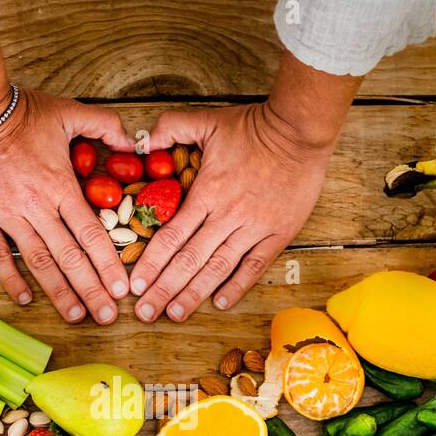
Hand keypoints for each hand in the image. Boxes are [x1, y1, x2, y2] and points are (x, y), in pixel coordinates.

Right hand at [0, 89, 134, 323]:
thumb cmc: (23, 112)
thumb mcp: (70, 112)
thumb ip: (105, 126)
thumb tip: (134, 143)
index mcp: (61, 186)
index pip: (91, 235)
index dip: (108, 265)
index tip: (122, 289)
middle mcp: (37, 207)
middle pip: (70, 257)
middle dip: (91, 290)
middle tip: (107, 316)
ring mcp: (8, 216)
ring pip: (39, 261)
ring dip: (59, 292)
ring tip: (76, 316)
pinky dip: (12, 278)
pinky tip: (25, 299)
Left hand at [130, 102, 332, 322]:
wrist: (300, 131)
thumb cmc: (253, 126)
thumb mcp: (206, 120)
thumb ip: (170, 128)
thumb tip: (138, 141)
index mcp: (206, 192)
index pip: (171, 236)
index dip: (151, 263)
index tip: (135, 285)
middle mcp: (227, 216)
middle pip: (189, 260)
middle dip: (164, 289)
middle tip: (144, 312)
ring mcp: (254, 228)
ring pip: (218, 268)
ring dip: (194, 294)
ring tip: (174, 315)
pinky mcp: (278, 233)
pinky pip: (255, 266)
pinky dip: (237, 287)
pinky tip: (220, 304)